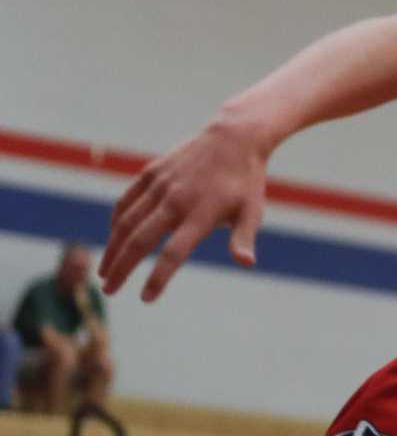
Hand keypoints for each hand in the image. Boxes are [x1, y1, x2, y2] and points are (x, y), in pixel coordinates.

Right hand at [101, 117, 269, 301]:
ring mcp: (161, 185)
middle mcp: (176, 200)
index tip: (145, 298)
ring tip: (104, 271)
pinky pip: (127, 201)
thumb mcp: (252, 210)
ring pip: (126, 222)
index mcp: (202, 214)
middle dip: (121, 268)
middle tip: (108, 290)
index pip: (174, 253)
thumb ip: (243, 238)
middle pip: (140, 240)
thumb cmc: (245, 181)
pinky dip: (116, 221)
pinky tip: (113, 237)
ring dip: (112, 249)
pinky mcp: (152, 172)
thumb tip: (247, 263)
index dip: (158, 278)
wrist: (235, 137)